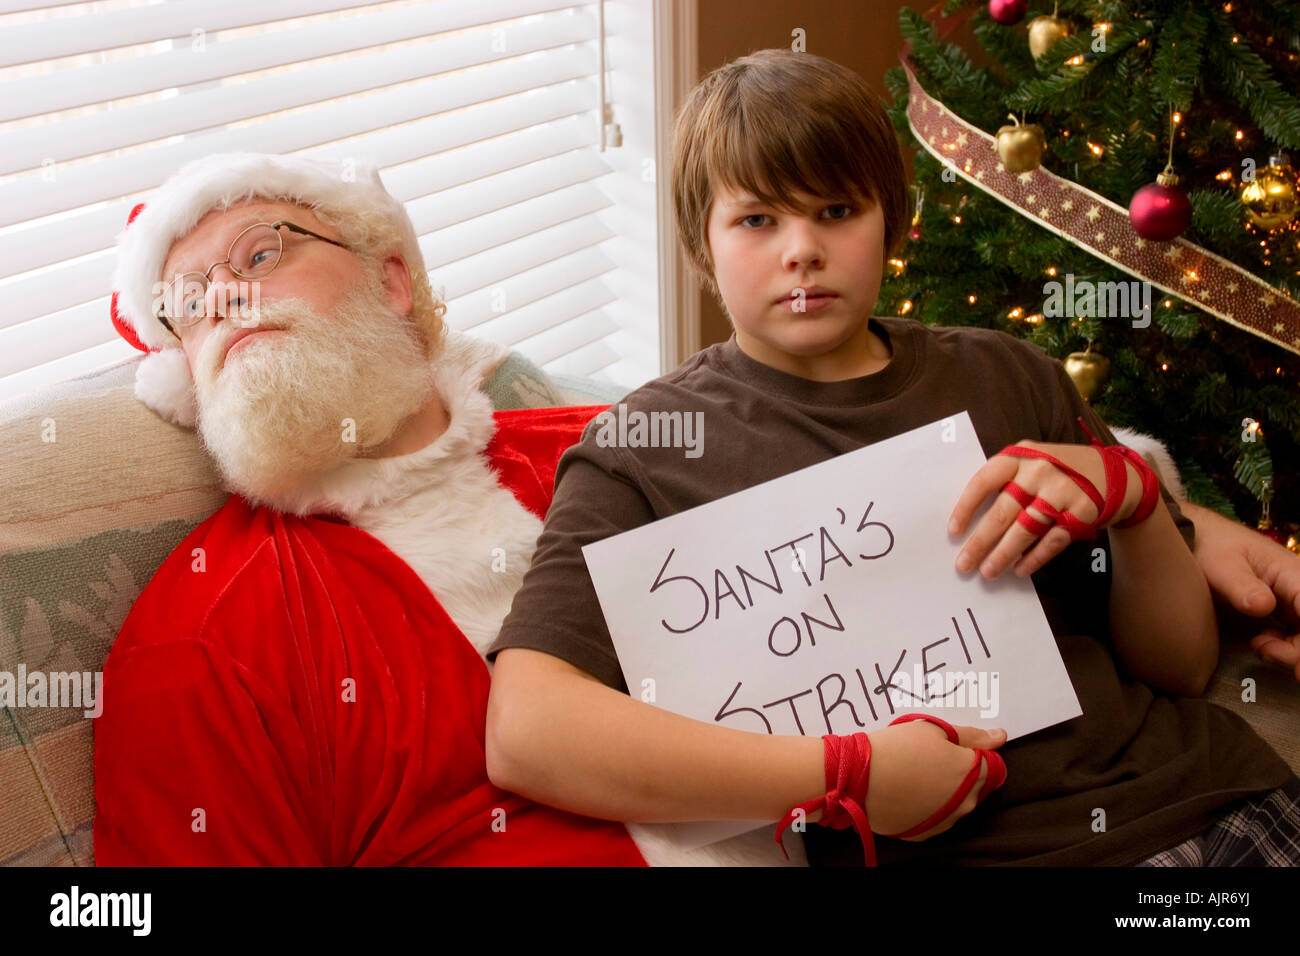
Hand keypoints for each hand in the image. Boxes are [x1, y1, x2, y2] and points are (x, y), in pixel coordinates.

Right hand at [866, 720, 1006, 839]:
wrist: (858, 778)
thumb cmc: (896, 749)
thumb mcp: (934, 730)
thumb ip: (971, 735)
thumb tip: (1000, 737)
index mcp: (973, 774)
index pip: (993, 764)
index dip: (976, 751)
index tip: (956, 745)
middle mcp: (965, 803)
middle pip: (977, 786)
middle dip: (962, 771)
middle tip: (933, 756)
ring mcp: (946, 821)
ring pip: (957, 804)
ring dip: (946, 790)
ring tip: (917, 773)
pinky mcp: (925, 832)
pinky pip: (937, 817)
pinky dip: (929, 805)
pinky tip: (909, 791)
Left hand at [948, 440, 1139, 579]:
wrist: (1114, 474)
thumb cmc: (1058, 471)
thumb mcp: (1031, 462)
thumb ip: (1006, 481)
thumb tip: (971, 520)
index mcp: (1020, 456)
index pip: (984, 480)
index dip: (966, 507)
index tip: (953, 531)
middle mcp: (1039, 471)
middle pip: (1002, 512)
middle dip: (980, 542)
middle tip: (964, 564)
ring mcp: (1062, 492)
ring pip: (1025, 530)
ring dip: (1004, 554)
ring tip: (988, 572)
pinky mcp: (1081, 513)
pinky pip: (1051, 541)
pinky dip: (1033, 558)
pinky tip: (1019, 570)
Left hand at [1183, 501, 1299, 682]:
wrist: (1200, 539)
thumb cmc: (1212, 547)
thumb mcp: (1222, 566)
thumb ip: (1242, 587)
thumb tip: (1263, 606)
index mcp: (1294, 574)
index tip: (1297, 664)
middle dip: (1299, 650)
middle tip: (1266, 651)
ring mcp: (1295, 598)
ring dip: (1292, 650)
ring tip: (1260, 645)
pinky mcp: (1285, 607)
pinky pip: (1297, 632)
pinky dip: (1285, 645)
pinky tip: (1263, 642)